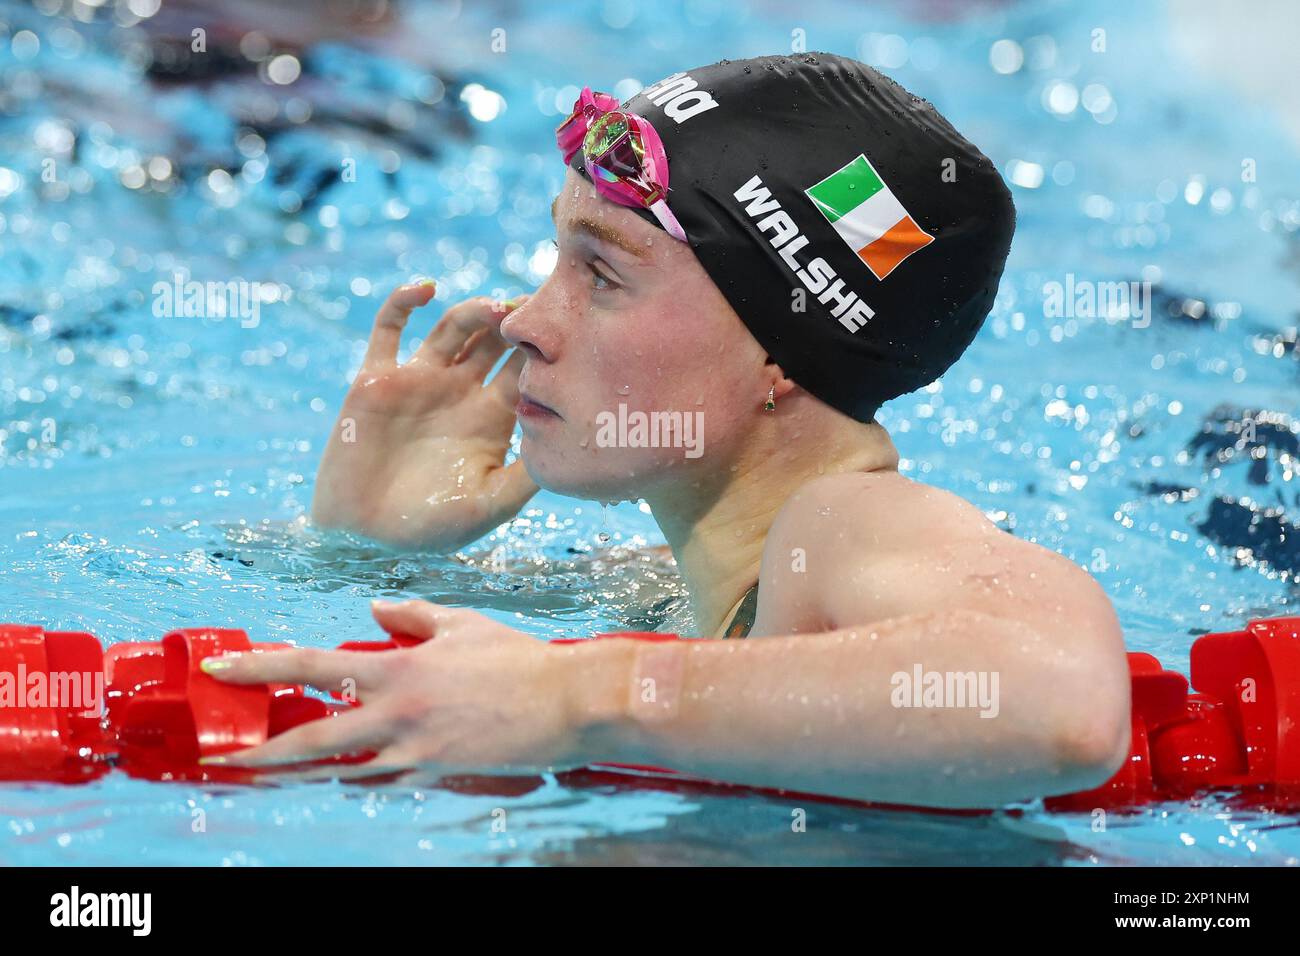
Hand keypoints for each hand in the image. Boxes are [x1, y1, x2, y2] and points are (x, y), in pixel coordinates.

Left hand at [200, 600, 616, 774]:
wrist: (567, 703)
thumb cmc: (517, 659)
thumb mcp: (462, 624)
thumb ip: (412, 616)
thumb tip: (373, 611)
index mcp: (398, 667)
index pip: (311, 663)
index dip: (259, 667)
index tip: (220, 669)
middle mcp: (398, 712)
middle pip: (313, 738)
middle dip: (263, 753)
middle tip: (227, 760)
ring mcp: (415, 750)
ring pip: (342, 770)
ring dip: (302, 775)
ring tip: (268, 776)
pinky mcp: (437, 775)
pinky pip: (386, 782)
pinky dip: (362, 780)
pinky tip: (344, 781)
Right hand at [311, 281, 537, 550]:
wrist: (363, 537)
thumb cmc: (430, 528)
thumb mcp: (489, 504)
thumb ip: (525, 475)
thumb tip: (563, 443)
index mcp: (491, 418)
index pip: (524, 371)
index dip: (543, 352)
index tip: (566, 335)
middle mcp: (459, 392)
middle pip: (494, 341)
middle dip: (515, 322)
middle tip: (536, 308)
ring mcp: (419, 381)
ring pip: (453, 327)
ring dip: (474, 310)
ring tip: (496, 308)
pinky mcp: (377, 378)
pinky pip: (389, 328)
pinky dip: (404, 301)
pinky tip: (427, 288)